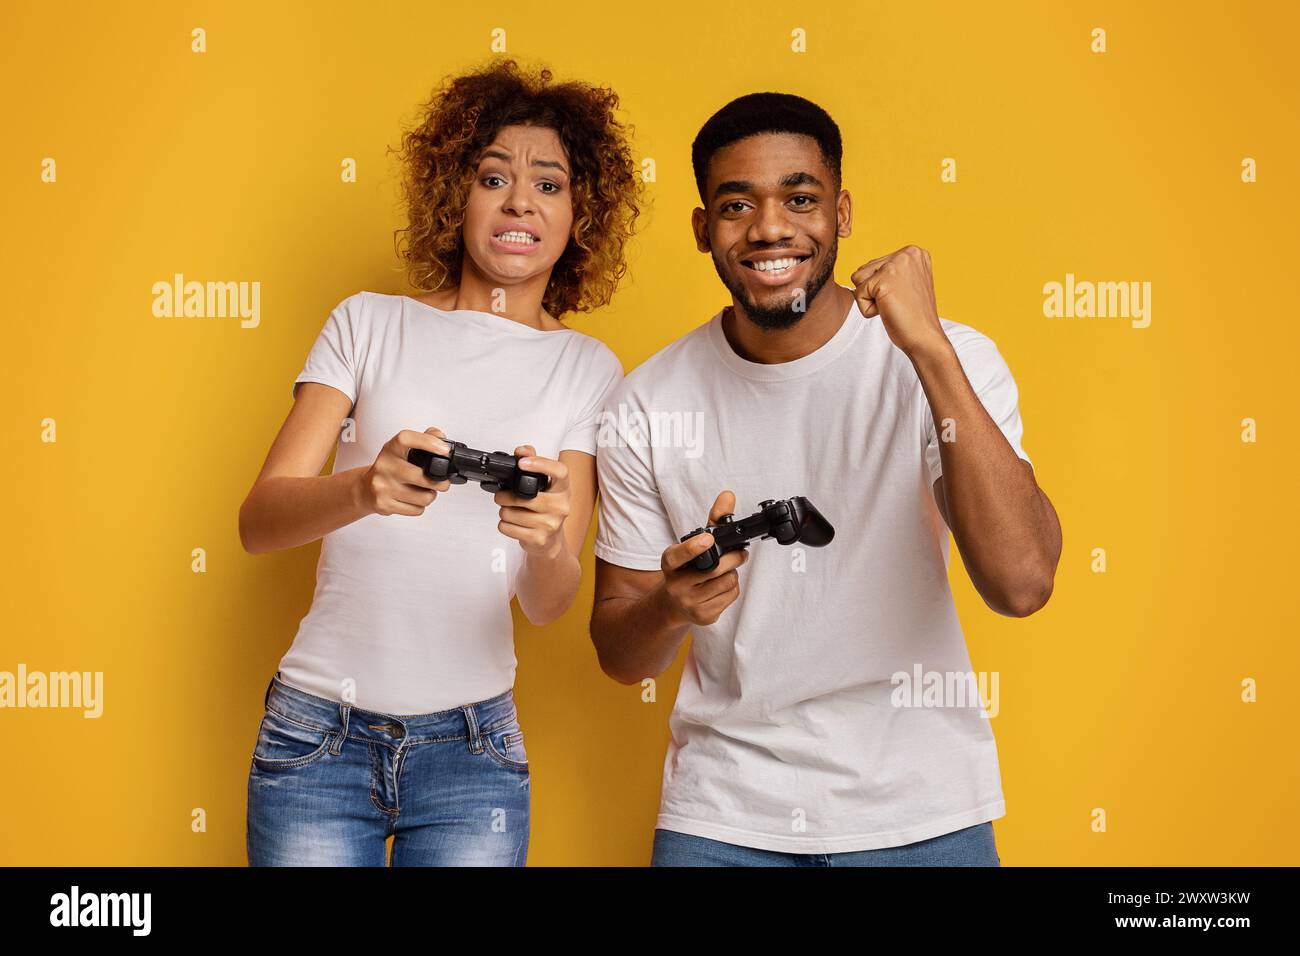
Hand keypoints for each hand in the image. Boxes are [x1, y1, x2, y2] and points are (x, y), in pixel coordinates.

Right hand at [359, 427, 451, 516]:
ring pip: (423, 497)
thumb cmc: (389, 468)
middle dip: (440, 483)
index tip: (444, 450)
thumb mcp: (401, 450)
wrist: (365, 489)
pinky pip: (416, 510)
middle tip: (442, 483)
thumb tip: (441, 437)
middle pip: (421, 477)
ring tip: (424, 491)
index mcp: (390, 449)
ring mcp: (382, 486)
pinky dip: (420, 507)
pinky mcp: (384, 504)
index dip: (428, 442)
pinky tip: (413, 500)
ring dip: (429, 496)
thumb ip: (423, 439)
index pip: (406, 439)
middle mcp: (384, 466)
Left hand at [493, 444, 570, 558]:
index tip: (522, 462)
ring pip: (511, 513)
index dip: (540, 464)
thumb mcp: (544, 485)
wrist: (551, 540)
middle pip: (524, 496)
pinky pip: (508, 528)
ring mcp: (551, 524)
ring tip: (511, 511)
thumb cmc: (546, 509)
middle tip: (502, 496)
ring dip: (504, 512)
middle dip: (504, 496)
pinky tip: (513, 524)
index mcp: (563, 488)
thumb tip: (522, 450)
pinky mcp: (539, 539)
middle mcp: (561, 506)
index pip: (559, 471)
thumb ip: (532, 462)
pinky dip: (504, 525)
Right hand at [658, 490, 747, 626]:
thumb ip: (712, 521)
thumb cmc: (687, 568)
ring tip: (726, 571)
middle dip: (734, 559)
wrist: (674, 604)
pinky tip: (722, 586)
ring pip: (727, 582)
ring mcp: (689, 603)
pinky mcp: (703, 617)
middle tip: (741, 553)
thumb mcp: (694, 544)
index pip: (678, 555)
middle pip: (715, 569)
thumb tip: (728, 495)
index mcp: (670, 563)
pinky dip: (732, 588)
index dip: (693, 547)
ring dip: (733, 574)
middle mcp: (676, 584)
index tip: (708, 540)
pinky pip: (730, 596)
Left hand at [850, 245, 947, 359]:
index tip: (903, 296)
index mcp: (913, 252)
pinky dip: (868, 309)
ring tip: (892, 305)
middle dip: (874, 292)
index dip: (882, 287)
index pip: (874, 265)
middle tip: (898, 303)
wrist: (925, 337)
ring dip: (869, 298)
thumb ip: (890, 270)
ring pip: (858, 279)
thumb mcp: (906, 283)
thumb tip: (859, 272)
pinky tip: (887, 311)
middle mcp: (906, 253)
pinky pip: (858, 294)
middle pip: (864, 270)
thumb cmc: (914, 315)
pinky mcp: (883, 280)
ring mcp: (895, 264)